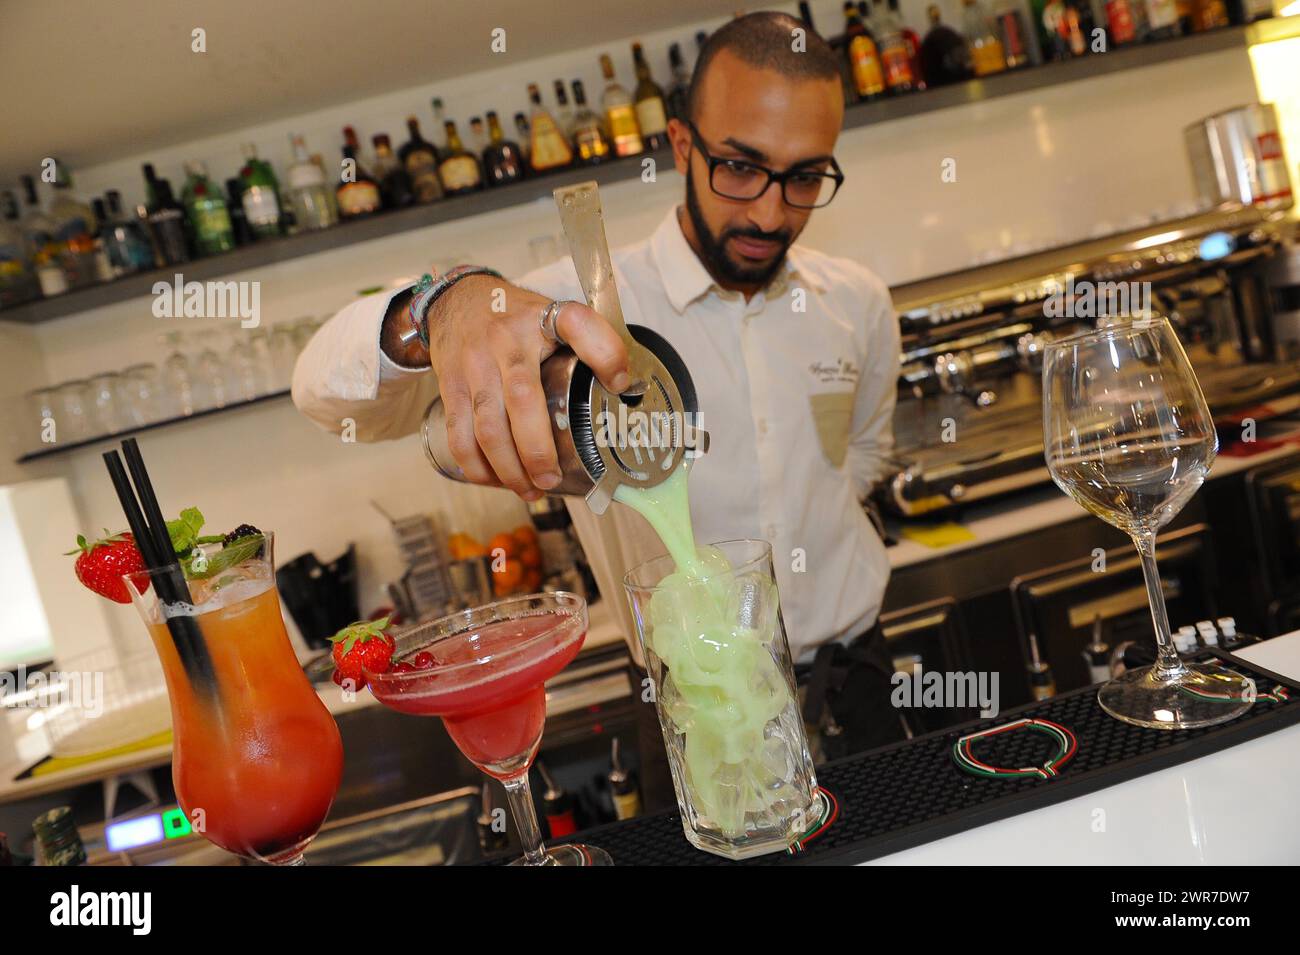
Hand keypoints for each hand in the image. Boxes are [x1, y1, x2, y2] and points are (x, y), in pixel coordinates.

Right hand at [427, 275, 629, 500]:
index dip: (604, 352)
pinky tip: (496, 480)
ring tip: (531, 489)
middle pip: (523, 399)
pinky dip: (476, 465)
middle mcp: (506, 341)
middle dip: (538, 449)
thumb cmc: (514, 316)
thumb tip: (623, 386)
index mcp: (542, 319)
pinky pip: (459, 434)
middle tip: (552, 478)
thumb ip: (590, 341)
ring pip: (487, 426)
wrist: (456, 301)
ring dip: (509, 467)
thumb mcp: (555, 314)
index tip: (620, 382)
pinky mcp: (451, 387)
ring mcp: (474, 365)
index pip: (578, 324)